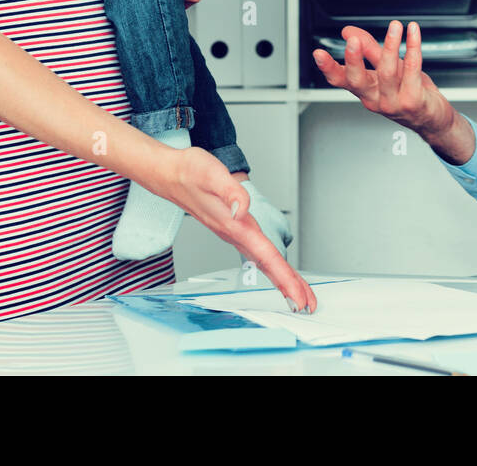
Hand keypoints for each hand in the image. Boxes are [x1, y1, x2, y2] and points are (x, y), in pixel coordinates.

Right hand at [160, 144, 316, 312]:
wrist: (168, 174)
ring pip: (261, 260)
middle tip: (307, 305)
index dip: (284, 278)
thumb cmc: (189, 172)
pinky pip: (255, 252)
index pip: (265, 256)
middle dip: (288, 286)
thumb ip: (230, 192)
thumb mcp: (212, 174)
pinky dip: (269, 265)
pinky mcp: (231, 227)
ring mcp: (232, 233)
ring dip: (280, 278)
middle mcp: (234, 233)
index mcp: (234, 225)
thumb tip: (242, 210)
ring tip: (297, 293)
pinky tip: (274, 270)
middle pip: (266, 265)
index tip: (298, 297)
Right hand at [311, 21, 454, 139]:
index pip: (340, 80)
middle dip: (354, 60)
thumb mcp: (387, 68)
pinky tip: (413, 34)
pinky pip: (412, 71)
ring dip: (391, 45)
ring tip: (395, 26)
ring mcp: (394, 103)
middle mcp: (376, 99)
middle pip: (359, 81)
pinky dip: (413, 48)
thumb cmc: (410, 92)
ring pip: (388, 73)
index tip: (318, 53)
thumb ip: (368, 49)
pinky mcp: (413, 101)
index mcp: (365, 90)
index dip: (328, 68)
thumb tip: (349, 31)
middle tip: (353, 41)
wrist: (434, 119)